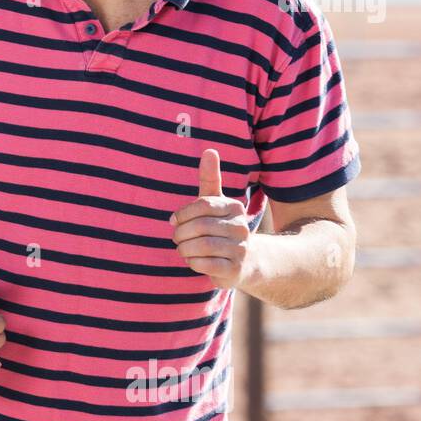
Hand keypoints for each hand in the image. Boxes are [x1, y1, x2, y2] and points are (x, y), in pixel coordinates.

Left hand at [170, 149, 250, 287]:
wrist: (246, 262)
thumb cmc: (221, 227)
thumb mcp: (215, 202)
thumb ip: (210, 178)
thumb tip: (209, 150)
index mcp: (234, 207)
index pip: (201, 205)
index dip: (182, 214)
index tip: (174, 221)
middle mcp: (241, 226)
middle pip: (199, 226)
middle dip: (180, 234)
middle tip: (176, 238)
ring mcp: (240, 249)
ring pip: (200, 246)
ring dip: (184, 249)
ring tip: (183, 249)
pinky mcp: (235, 270)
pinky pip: (204, 264)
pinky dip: (192, 262)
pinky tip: (193, 260)